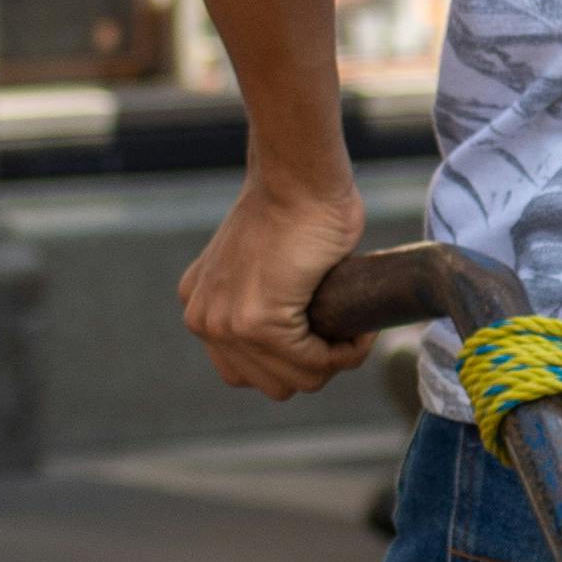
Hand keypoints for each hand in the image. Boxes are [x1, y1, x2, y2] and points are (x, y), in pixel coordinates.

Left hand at [179, 164, 368, 401]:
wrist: (298, 177)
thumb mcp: (264, 263)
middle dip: (315, 367)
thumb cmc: (297, 206)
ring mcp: (226, 324)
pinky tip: (360, 332)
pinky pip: (311, 363)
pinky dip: (345, 353)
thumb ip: (264, 294)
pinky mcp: (258, 322)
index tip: (331, 334)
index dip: (298, 360)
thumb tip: (301, 325)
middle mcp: (203, 321)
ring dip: (334, 363)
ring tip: (355, 333)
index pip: (249, 371)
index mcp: (202, 308)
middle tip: (345, 335)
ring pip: (293, 380)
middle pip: (270, 383)